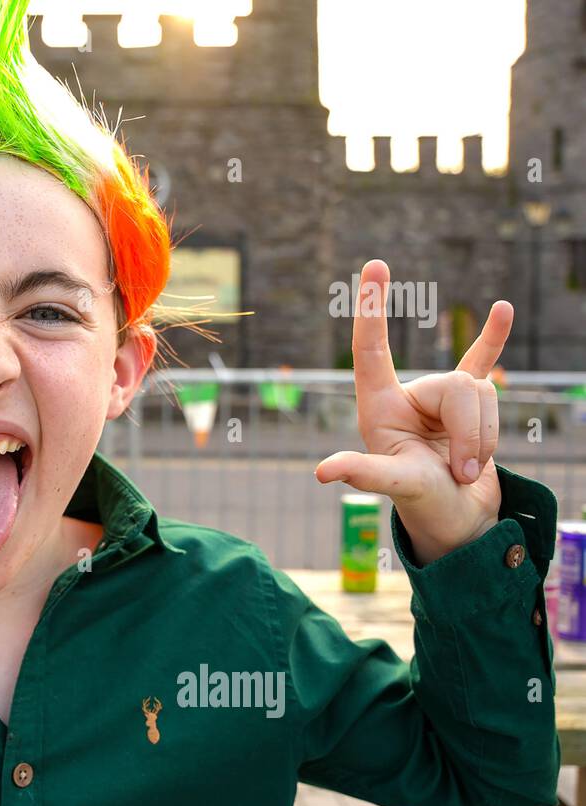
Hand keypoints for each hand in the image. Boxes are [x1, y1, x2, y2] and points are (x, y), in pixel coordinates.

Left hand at [314, 260, 507, 564]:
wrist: (458, 520)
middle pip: (458, 385)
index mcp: (380, 405)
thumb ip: (365, 473)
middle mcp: (410, 395)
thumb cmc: (421, 502)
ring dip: (487, 435)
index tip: (375, 266)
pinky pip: (484, 362)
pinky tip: (501, 309)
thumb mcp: (394, 485)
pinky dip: (493, 338)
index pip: (371, 348)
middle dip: (471, 430)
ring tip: (467, 467)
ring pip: (484, 390)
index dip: (373, 309)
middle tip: (458, 469)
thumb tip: (323, 472)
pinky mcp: (472, 406)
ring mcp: (442, 399)